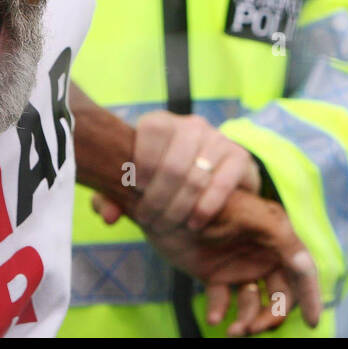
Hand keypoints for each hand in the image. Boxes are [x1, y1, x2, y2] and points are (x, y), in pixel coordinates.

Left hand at [124, 111, 261, 232]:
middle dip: (158, 199)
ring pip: (196, 177)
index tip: (136, 190)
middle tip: (150, 221)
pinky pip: (221, 184)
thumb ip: (114, 197)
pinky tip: (194, 223)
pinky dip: (205, 208)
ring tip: (168, 225)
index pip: (151, 131)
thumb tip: (108, 217)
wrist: (214, 176)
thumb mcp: (137, 185)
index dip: (142, 163)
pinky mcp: (238, 156)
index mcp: (161, 122)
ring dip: (178, 208)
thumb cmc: (163, 180)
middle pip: (173, 164)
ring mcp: (217, 138)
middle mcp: (191, 125)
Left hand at [142, 188, 322, 335]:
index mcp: (276, 237)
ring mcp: (238, 265)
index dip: (311, 297)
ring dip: (247, 319)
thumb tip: (307, 268)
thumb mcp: (252, 217)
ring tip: (233, 330)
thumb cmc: (214, 202)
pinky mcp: (214, 274)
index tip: (312, 323)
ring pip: (253, 303)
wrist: (168, 199)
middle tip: (252, 328)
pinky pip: (224, 299)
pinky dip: (221, 310)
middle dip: (270, 315)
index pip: (301, 272)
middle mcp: (261, 254)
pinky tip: (214, 317)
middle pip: (279, 294)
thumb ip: (284, 241)